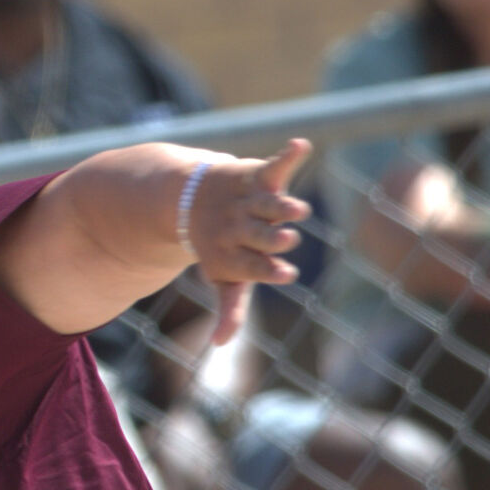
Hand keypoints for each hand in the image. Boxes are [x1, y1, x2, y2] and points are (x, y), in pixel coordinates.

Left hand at [181, 139, 311, 345]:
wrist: (188, 201)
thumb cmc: (217, 248)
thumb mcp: (222, 278)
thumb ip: (228, 308)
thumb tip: (220, 344)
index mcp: (231, 255)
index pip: (251, 266)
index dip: (268, 270)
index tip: (286, 275)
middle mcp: (238, 228)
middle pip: (257, 236)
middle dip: (271, 239)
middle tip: (286, 240)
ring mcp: (247, 201)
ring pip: (266, 205)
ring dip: (281, 207)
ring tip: (297, 210)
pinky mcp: (255, 177)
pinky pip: (273, 166)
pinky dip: (288, 156)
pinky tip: (301, 145)